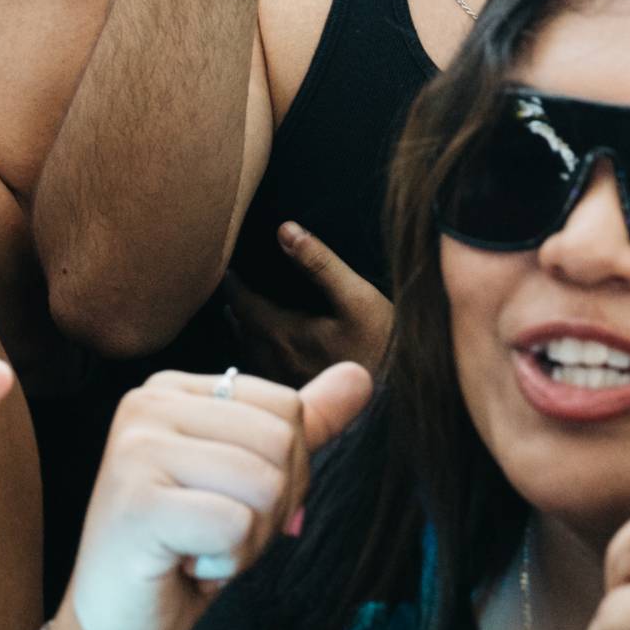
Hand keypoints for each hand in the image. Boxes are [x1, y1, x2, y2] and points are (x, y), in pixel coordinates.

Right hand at [54, 362, 373, 629]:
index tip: (229, 502)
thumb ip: (302, 424)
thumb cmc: (184, 545)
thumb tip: (362, 377)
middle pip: (282, 442)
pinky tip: (184, 565)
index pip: (286, 408)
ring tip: (198, 546)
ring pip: (265, 484)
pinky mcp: (138, 502)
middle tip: (215, 533)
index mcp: (174, 388)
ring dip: (248, 538)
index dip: (284, 472)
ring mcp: (137, 450)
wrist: (116, 623)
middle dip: (270, 507)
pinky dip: (225, 561)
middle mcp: (148, 405)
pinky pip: (237, 526)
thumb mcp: (250, 477)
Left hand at [223, 221, 393, 382]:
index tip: (227, 271)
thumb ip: (320, 263)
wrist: (402, 396)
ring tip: (242, 317)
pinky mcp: (301, 399)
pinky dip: (258, 357)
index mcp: (285, 335)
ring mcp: (287, 385)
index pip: (243, 306)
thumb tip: (285, 230)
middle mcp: (277, 364)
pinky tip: (269, 355)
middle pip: (242, 332)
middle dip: (236, 309)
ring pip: (251, 356)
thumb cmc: (385, 345)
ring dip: (244, 333)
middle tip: (232, 291)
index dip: (233, 287)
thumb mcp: (357, 297)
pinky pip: (266, 376)